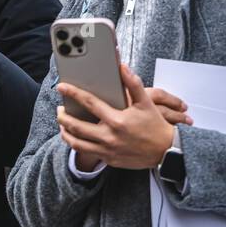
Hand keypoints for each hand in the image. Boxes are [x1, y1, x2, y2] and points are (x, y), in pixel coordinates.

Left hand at [55, 63, 184, 169]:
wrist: (166, 152)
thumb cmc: (156, 126)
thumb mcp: (147, 103)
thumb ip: (133, 84)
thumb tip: (123, 67)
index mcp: (117, 120)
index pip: (89, 103)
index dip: (73, 93)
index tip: (62, 87)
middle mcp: (109, 137)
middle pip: (76, 126)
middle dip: (62, 116)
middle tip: (59, 109)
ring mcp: (108, 150)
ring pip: (77, 143)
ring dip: (65, 133)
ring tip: (62, 124)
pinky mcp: (109, 159)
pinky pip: (87, 152)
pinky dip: (77, 143)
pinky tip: (75, 136)